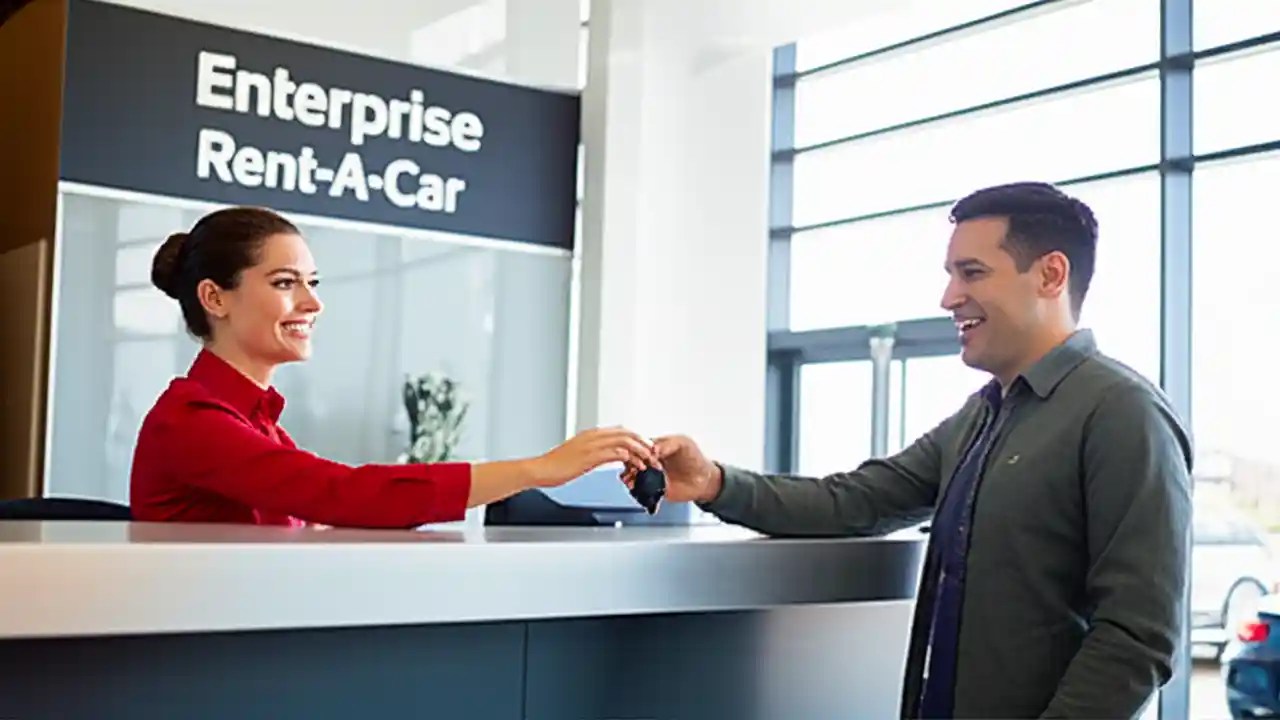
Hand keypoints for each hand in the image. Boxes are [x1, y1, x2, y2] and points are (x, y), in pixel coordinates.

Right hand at [528, 426, 655, 487]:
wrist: (541, 470)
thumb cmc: (556, 466)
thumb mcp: (577, 455)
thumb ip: (592, 452)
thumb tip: (604, 456)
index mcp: (591, 435)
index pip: (620, 431)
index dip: (636, 439)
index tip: (645, 449)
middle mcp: (593, 436)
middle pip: (626, 433)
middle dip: (642, 443)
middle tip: (653, 454)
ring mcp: (591, 445)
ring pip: (623, 441)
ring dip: (639, 451)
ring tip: (648, 461)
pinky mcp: (589, 456)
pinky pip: (614, 452)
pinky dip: (627, 457)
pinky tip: (633, 464)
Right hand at [623, 434, 720, 503]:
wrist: (704, 480)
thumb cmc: (695, 458)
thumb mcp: (683, 443)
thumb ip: (668, 444)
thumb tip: (653, 450)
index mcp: (656, 447)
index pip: (639, 447)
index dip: (637, 451)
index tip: (640, 456)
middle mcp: (651, 461)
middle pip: (633, 460)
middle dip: (630, 464)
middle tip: (634, 468)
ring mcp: (651, 475)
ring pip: (633, 474)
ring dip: (628, 476)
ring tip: (630, 479)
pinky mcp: (654, 488)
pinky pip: (640, 489)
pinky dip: (634, 488)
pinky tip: (633, 486)